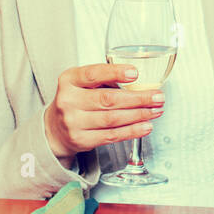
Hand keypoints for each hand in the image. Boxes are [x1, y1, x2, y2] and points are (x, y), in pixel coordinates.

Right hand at [43, 63, 164, 162]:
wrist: (55, 129)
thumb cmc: (77, 99)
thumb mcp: (83, 82)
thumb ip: (106, 78)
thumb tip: (141, 83)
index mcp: (69, 80)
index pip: (93, 74)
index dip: (115, 73)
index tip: (135, 73)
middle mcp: (68, 101)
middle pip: (108, 100)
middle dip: (138, 98)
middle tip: (158, 97)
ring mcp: (73, 123)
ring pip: (112, 119)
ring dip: (139, 115)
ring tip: (156, 110)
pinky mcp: (81, 140)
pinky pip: (111, 136)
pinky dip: (132, 131)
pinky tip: (145, 126)